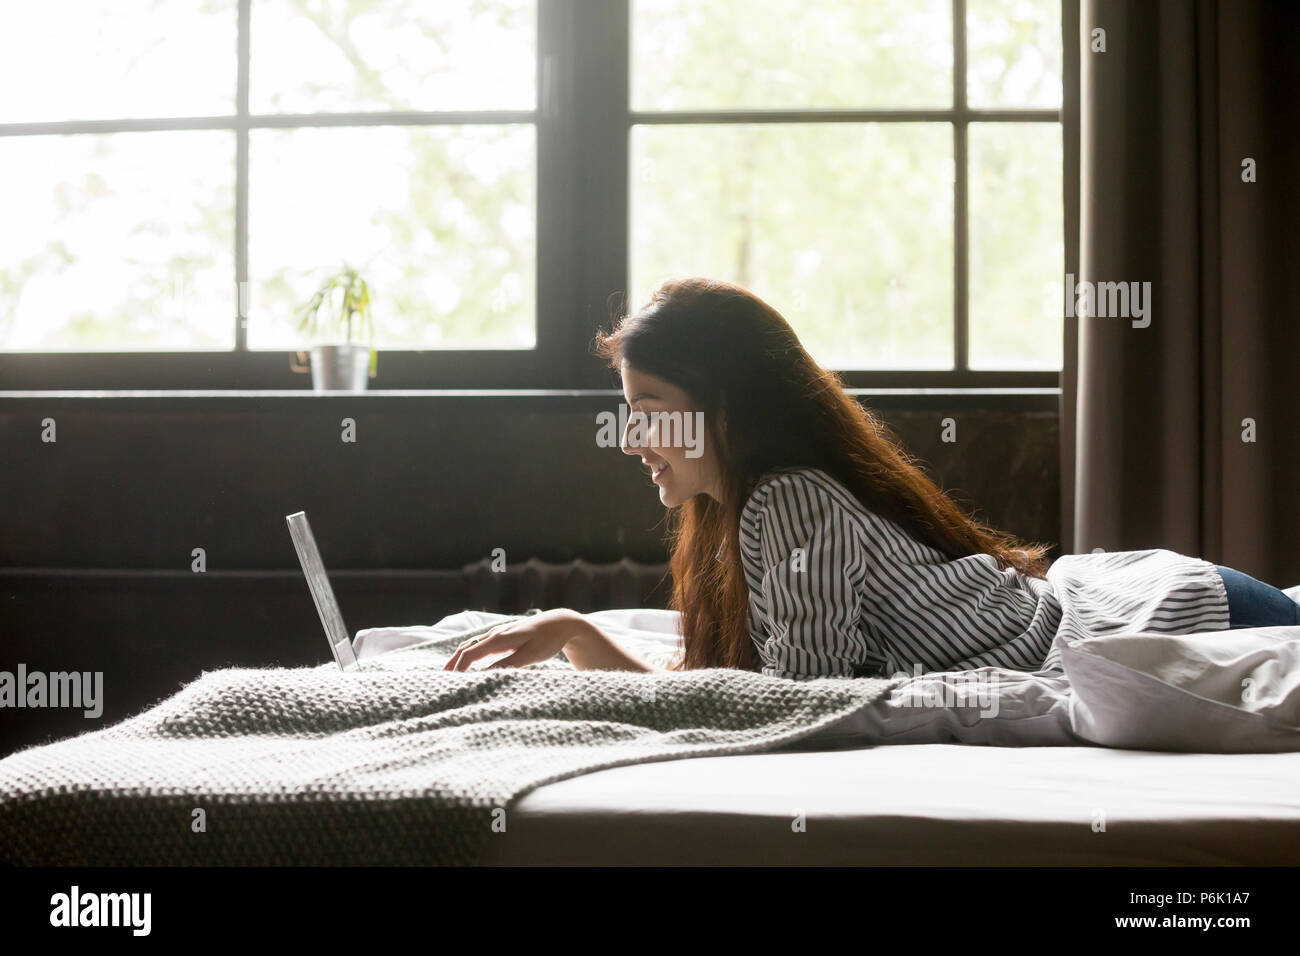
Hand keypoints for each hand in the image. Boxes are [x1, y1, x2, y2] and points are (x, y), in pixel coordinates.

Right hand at [442, 609, 587, 671]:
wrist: (560, 622)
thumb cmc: (548, 640)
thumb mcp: (531, 656)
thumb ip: (509, 665)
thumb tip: (486, 675)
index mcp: (500, 639)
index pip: (471, 654)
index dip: (458, 668)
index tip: (450, 683)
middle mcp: (495, 634)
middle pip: (466, 648)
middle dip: (452, 663)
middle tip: (440, 680)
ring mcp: (498, 633)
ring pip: (471, 644)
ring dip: (458, 658)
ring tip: (448, 673)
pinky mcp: (502, 636)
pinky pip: (479, 644)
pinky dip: (468, 653)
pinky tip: (467, 663)